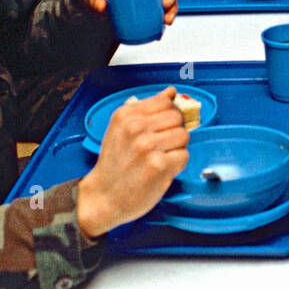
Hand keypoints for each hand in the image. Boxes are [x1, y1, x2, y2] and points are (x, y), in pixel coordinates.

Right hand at [77, 87, 189, 236]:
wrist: (104, 196)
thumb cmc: (115, 163)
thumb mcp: (121, 129)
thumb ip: (147, 109)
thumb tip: (171, 91)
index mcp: (126, 115)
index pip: (166, 101)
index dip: (170, 114)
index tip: (164, 126)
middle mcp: (135, 128)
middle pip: (178, 118)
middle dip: (175, 131)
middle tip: (163, 145)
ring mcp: (147, 147)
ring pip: (184, 136)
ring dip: (177, 148)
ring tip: (162, 157)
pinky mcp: (159, 166)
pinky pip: (184, 155)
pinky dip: (178, 164)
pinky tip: (162, 169)